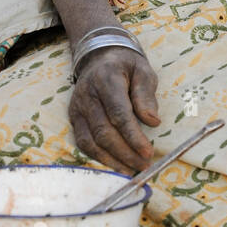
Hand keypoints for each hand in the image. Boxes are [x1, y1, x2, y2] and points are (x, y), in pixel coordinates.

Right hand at [69, 47, 160, 172]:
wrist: (99, 57)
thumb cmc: (125, 66)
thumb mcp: (142, 70)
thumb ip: (146, 94)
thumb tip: (152, 122)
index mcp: (106, 79)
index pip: (118, 113)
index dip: (133, 135)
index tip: (148, 152)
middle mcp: (87, 94)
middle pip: (104, 131)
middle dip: (125, 152)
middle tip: (144, 164)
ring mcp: (77, 107)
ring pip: (91, 141)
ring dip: (112, 160)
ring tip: (132, 169)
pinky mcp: (73, 117)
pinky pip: (83, 142)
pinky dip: (98, 158)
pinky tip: (115, 164)